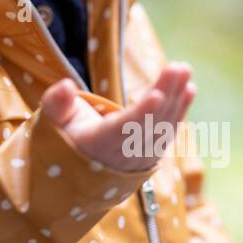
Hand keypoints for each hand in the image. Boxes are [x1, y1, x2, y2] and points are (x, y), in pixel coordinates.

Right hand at [40, 62, 195, 172]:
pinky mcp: (151, 154)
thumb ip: (56, 104)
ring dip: (177, 99)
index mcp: (99, 145)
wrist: (77, 174)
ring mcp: (140, 156)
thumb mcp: (53, 122)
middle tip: (179, 68)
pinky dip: (180, 110)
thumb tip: (65, 86)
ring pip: (163, 127)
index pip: (124, 129)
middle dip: (166, 95)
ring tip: (184, 71)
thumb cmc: (64, 140)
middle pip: (150, 123)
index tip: (158, 95)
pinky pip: (168, 131)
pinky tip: (189, 89)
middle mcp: (123, 154)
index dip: (142, 113)